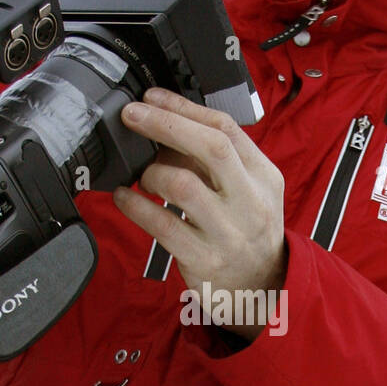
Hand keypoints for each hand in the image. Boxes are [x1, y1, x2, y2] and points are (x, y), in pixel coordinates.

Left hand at [113, 87, 286, 339]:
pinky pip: (162, 224)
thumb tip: (166, 128)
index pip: (226, 129)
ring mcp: (228, 232)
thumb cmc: (248, 229)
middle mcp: (250, 201)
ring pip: (182, 184)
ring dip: (152, 172)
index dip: (184, 108)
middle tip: (133, 115)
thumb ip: (217, 160)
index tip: (152, 98)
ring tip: (142, 176)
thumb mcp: (250, 189)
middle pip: (211, 147)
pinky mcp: (203, 259)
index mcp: (264, 176)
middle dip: (165, 124)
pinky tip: (123, 198)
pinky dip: (134, 206)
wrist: (263, 287)